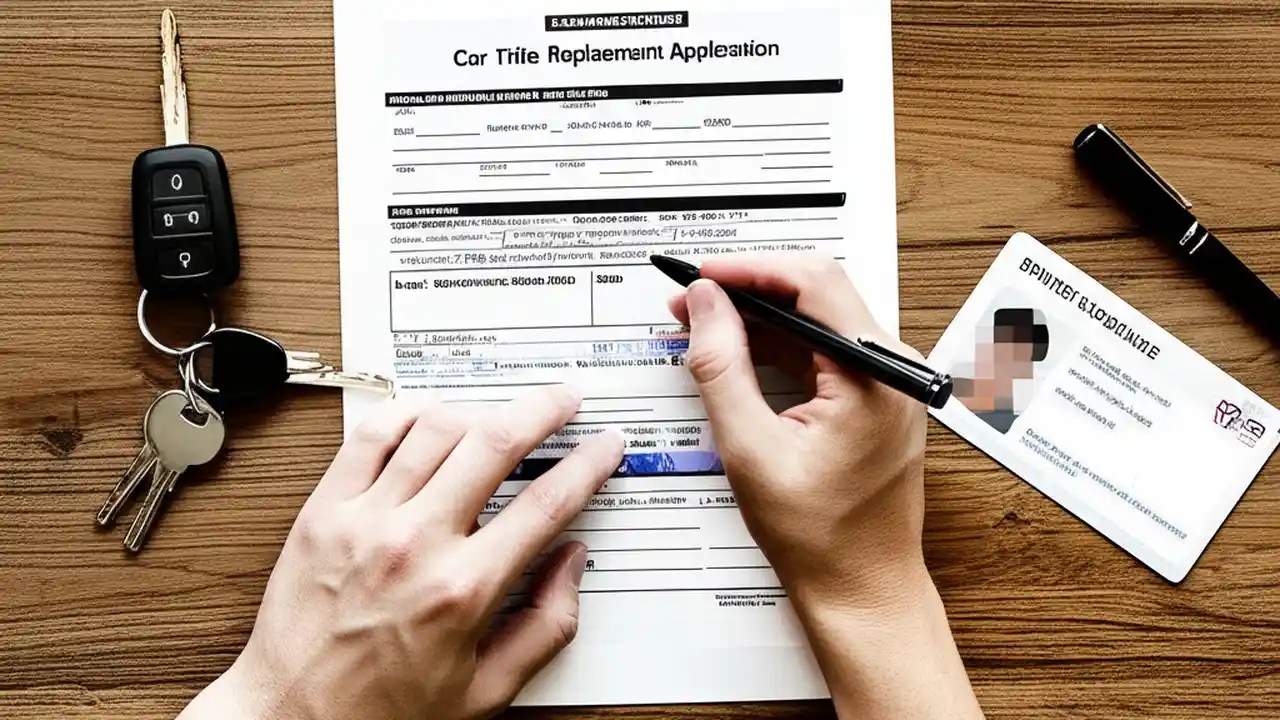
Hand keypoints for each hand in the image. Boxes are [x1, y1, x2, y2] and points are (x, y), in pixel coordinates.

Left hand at [178, 387, 623, 719]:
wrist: (290, 718)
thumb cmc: (384, 713)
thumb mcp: (487, 691)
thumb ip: (546, 626)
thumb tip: (572, 563)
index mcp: (463, 591)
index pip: (546, 504)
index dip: (588, 464)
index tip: (604, 446)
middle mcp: (415, 545)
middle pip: (496, 443)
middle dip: (544, 409)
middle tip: (565, 399)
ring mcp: (364, 522)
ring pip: (436, 428)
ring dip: (482, 406)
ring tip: (504, 408)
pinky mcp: (322, 512)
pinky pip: (369, 436)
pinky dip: (407, 411)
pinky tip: (431, 411)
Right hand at [668, 254, 982, 718]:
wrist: (862, 589)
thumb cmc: (821, 538)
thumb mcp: (750, 449)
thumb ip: (721, 367)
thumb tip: (706, 306)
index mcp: (875, 375)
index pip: (813, 281)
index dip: (748, 269)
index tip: (702, 276)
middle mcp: (892, 369)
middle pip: (817, 291)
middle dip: (748, 289)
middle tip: (693, 300)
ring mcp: (888, 382)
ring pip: (817, 318)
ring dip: (759, 316)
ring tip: (703, 323)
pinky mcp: (875, 396)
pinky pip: (823, 349)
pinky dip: (776, 344)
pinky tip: (736, 351)